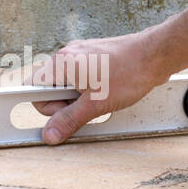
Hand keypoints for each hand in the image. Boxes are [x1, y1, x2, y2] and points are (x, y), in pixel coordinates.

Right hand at [26, 29, 175, 144]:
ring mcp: (79, 53)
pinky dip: (87, 88)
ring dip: (77, 96)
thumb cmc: (128, 74)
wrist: (154, 56)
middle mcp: (66, 55)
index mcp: (61, 64)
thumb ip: (69, 120)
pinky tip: (104, 91)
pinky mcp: (92, 56)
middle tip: (87, 106)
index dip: (48, 107)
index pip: (33, 89)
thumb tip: (50, 134)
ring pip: (65, 83)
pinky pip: (79, 76)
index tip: (65, 114)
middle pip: (49, 87)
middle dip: (65, 103)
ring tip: (99, 97)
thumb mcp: (95, 105)